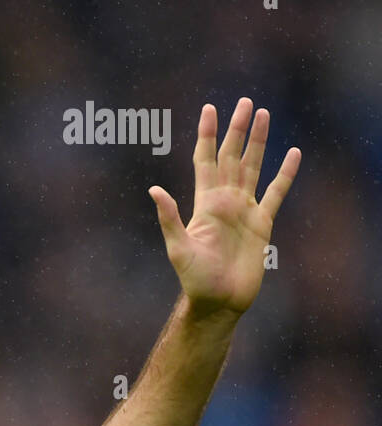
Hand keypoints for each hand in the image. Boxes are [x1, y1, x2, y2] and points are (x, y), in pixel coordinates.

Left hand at [149, 98, 300, 318]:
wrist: (219, 302)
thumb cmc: (195, 280)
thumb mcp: (178, 248)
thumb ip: (169, 218)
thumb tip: (154, 190)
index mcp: (205, 204)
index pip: (205, 161)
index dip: (207, 135)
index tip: (210, 109)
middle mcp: (225, 202)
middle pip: (232, 157)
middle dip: (237, 130)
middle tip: (245, 102)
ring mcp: (244, 211)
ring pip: (253, 167)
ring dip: (259, 142)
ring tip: (264, 114)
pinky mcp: (262, 224)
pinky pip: (275, 193)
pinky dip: (284, 174)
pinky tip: (293, 154)